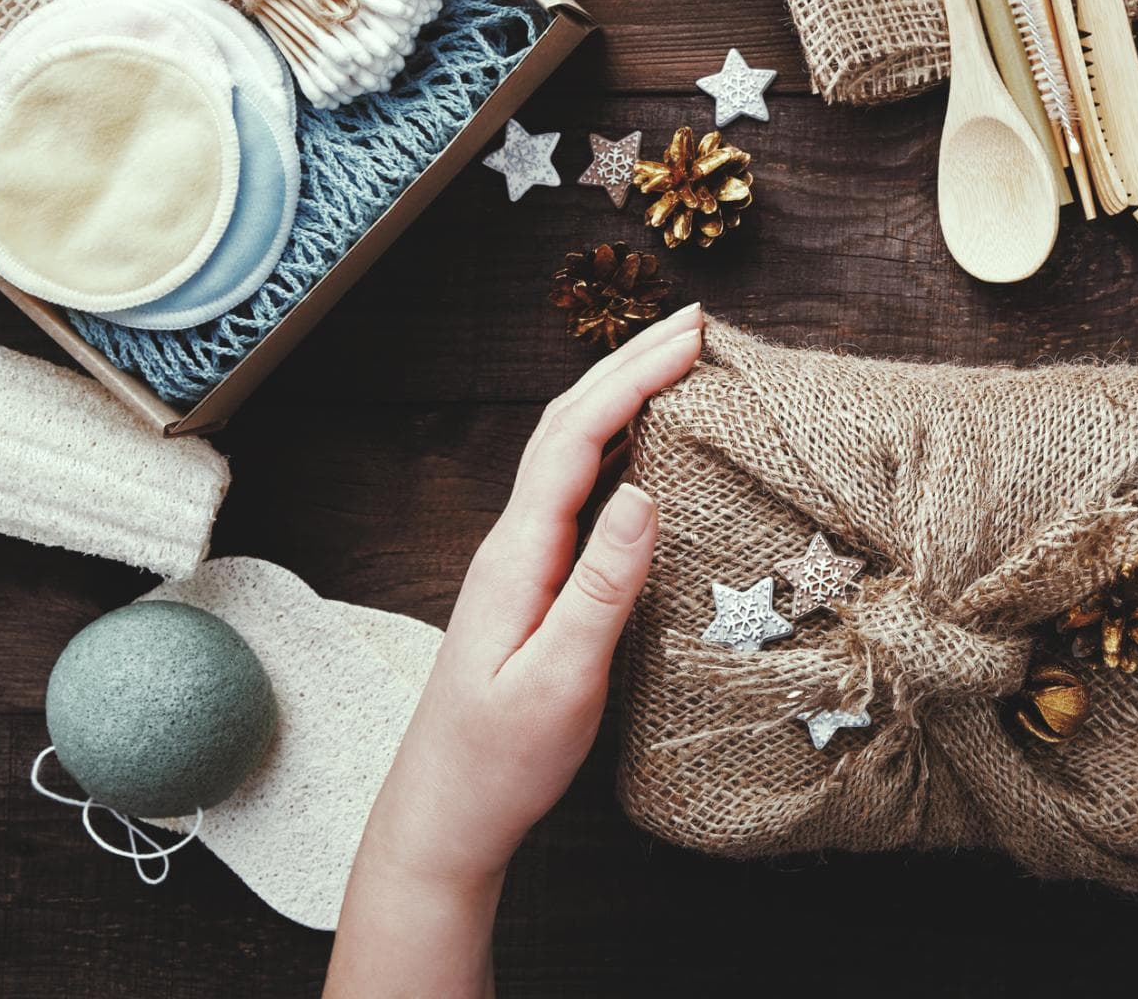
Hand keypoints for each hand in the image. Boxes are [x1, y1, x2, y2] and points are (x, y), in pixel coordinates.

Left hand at [326, 304, 703, 998]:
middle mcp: (513, 544)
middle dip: (628, 365)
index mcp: (518, 556)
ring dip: (619, 396)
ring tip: (674, 364)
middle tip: (694, 323)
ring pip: (568, 453)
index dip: (634, 378)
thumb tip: (643, 493)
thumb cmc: (501, 760)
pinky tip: (641, 451)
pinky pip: (574, 491)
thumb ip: (601, 589)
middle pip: (568, 427)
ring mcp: (518, 562)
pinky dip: (613, 446)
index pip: (578, 439)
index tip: (693, 339)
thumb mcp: (560, 681)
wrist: (443, 815)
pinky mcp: (531, 586)